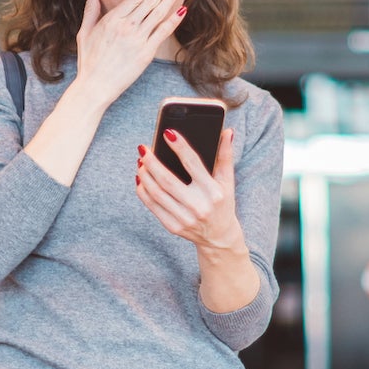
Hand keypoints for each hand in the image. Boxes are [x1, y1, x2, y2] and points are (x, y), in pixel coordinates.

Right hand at [75, 0, 186, 104]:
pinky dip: (174, 20)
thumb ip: (90, 10)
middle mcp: (126, 26)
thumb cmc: (89, 61)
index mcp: (112, 19)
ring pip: (158, 13)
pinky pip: (162, 32)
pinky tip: (182, 10)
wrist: (95, 86)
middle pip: (150, 0)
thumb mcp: (84, 32)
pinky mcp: (146, 53)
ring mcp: (138, 39)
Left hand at [136, 127, 245, 254]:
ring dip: (145, 175)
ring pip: (157, 193)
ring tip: (140, 161)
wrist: (219, 236)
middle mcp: (199, 206)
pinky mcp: (173, 227)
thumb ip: (226, 156)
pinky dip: (143, 191)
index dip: (180, 147)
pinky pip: (152, 206)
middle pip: (168, 180)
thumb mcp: (227, 181)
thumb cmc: (222, 203)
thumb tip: (227, 132)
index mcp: (214, 192)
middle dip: (152, 162)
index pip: (193, 164)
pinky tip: (140, 179)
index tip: (167, 133)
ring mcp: (184, 218)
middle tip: (143, 149)